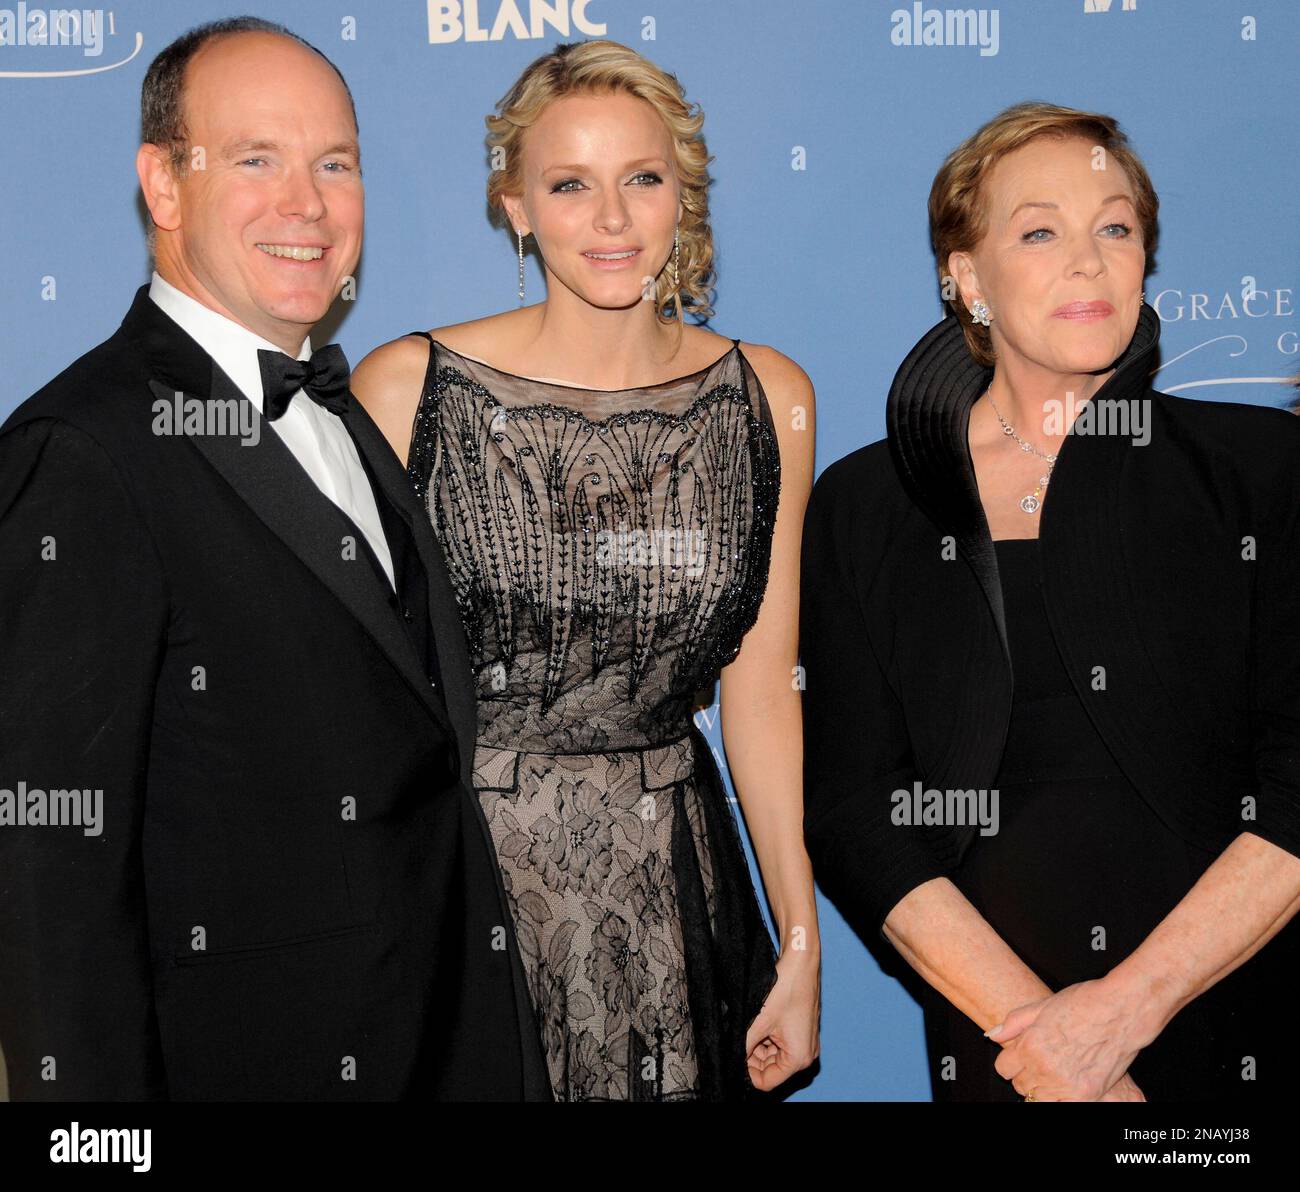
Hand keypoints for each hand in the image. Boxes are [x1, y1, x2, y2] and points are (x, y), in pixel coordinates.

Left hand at [745, 945, 819, 1091]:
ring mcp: (803, 1043)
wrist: (800, 963)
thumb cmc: (786, 988)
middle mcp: (805, 1055)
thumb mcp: (758, 1021)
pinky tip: (758, 1020)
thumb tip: (730, 1059)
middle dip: (751, 1056)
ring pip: (771, 1055)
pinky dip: (764, 1035)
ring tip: (751, 1024)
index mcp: (799, 1059)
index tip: (734, 1055)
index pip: (766, 1082)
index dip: (747, 1071)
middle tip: (740, 1035)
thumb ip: (743, 1046)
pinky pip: (777, 1043)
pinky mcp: (799, 1032)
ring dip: (757, 1044)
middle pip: (769, 1069)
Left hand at [987, 976, 1160, 1100]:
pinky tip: (1069, 1081)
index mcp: (1030, 1045)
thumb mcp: (1042, 1006)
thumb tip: (992, 1035)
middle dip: (1026, 1074)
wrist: (1121, 1010)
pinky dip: (1062, 1097)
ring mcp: (1065, 1084)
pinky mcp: (1086, 1095)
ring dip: (1043, 1088)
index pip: (1003, 1068)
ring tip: (1056, 1071)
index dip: (1012, 1060)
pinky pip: (1062, 1105)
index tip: (1022, 1055)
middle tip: (1043, 1060)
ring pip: (1038, 1099)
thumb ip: (1014, 1023)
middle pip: (1020, 1086)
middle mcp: (1044, 1067)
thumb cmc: (1083, 1002)